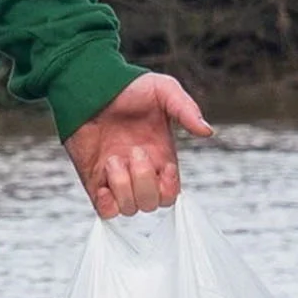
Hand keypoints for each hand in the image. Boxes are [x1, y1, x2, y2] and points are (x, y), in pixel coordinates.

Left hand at [63, 72, 210, 218]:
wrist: (90, 85)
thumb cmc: (127, 87)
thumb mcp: (163, 90)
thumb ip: (186, 109)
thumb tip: (207, 131)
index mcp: (161, 157)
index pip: (171, 193)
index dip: (169, 187)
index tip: (163, 165)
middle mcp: (140, 172)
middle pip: (152, 204)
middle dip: (144, 182)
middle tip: (134, 152)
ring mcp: (116, 179)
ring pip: (130, 208)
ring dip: (122, 185)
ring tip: (113, 158)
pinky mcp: (94, 181)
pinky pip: (105, 212)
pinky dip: (106, 203)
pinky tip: (104, 178)